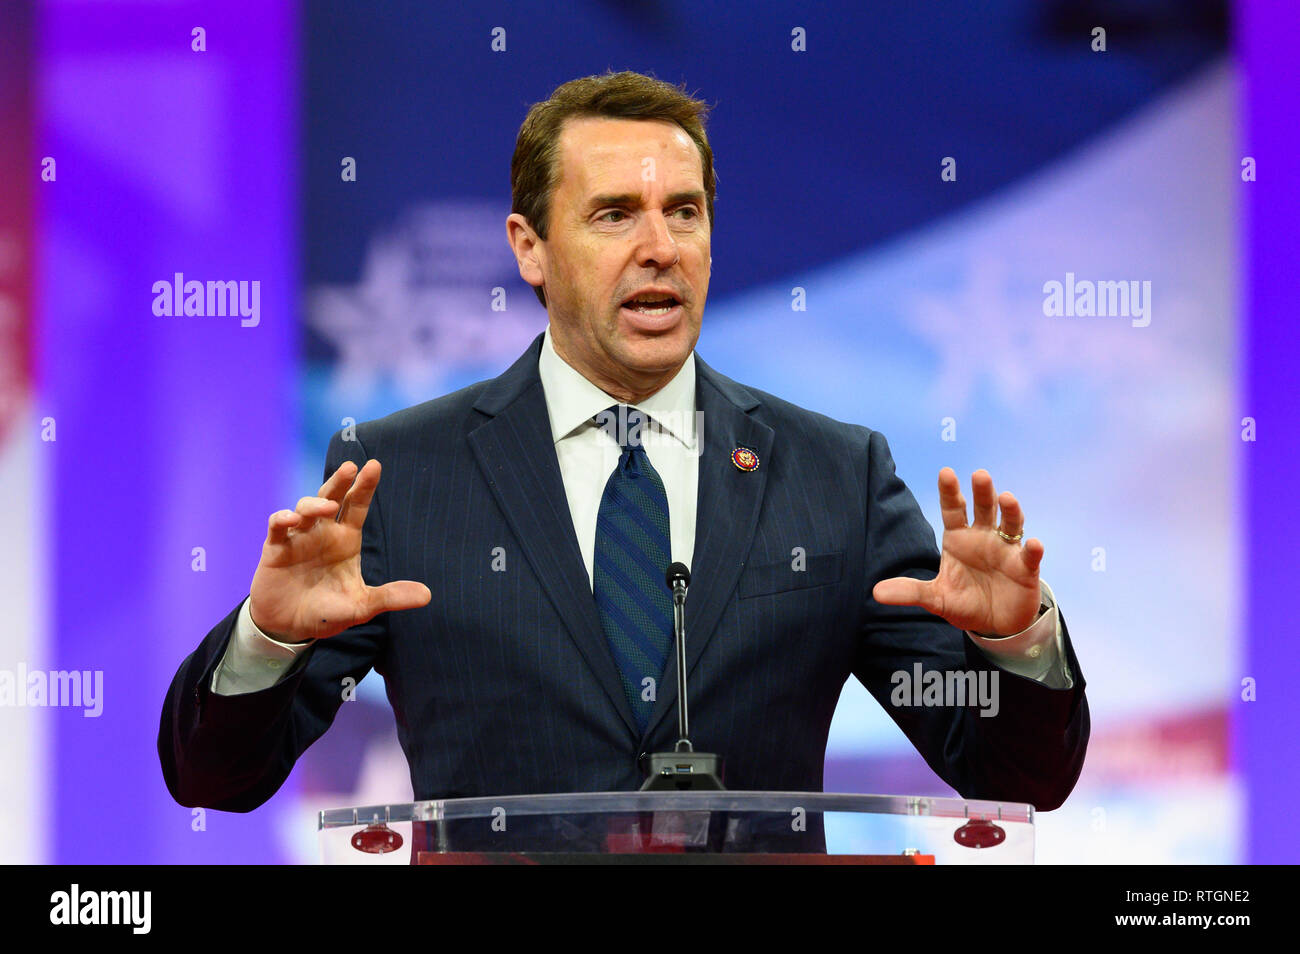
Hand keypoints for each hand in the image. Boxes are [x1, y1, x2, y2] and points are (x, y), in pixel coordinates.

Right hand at [248, 459, 430, 642]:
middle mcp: (323, 533)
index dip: (364, 486)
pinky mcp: (275, 549)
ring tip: (328, 507)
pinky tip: (291, 519)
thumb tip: (428, 595)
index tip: (375, 466)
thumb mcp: (362, 606)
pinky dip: (282, 518)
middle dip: (340, 480)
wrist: (290, 628)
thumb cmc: (328, 612)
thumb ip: (390, 597)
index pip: (357, 506)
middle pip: (332, 496)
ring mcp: (298, 538)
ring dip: (315, 503)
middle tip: (351, 467)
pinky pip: (277, 525)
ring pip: (306, 507)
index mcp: (346, 540)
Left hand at [872, 468, 1042, 635]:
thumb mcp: (936, 599)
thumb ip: (910, 592)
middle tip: (979, 475)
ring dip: (1010, 510)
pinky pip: (1030, 556)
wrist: (993, 625)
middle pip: (983, 509)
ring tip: (1006, 497)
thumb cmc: (964, 603)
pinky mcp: (1025, 569)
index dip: (950, 492)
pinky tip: (1034, 544)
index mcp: (958, 539)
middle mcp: (983, 538)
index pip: (953, 510)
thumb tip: (876, 593)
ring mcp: (1006, 551)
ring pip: (1010, 524)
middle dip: (982, 492)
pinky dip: (1033, 550)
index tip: (946, 472)